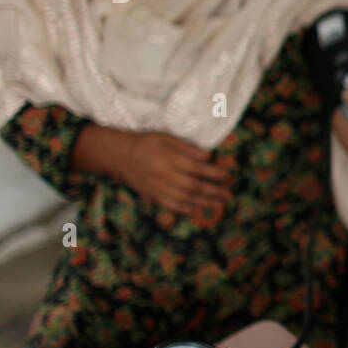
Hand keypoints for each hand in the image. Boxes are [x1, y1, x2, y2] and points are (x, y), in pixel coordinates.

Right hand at [116, 131, 233, 214]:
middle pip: (193, 186)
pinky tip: (197, 209)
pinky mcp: (152, 195)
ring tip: (218, 204)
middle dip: (213, 191)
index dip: (214, 173)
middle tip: (228, 194)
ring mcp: (158, 187)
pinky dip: (185, 208)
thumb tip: (207, 156)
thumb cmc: (145, 142)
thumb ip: (186, 147)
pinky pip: (171, 204)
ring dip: (203, 202)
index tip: (227, 176)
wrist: (119, 155)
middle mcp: (164, 175)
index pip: (197, 168)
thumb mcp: (165, 137)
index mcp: (169, 158)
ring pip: (184, 198)